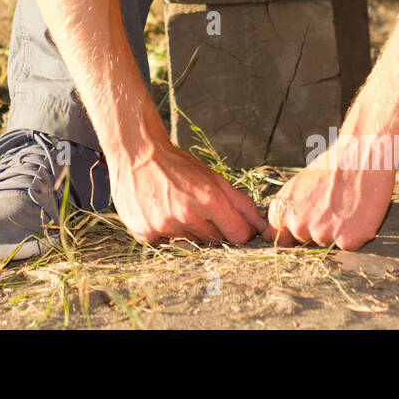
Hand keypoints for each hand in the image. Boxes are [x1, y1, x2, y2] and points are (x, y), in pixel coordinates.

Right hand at [110, 140, 271, 246]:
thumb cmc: (177, 165)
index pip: (239, 235)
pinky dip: (166, 233)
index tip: (233, 224)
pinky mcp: (145, 233)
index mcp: (209, 199)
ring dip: (188, 231)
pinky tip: (160, 213)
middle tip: (197, 208)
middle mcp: (187, 215)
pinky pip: (167, 244)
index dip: (239, 231)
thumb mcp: (213, 178)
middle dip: (212, 228)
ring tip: (175, 207)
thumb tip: (262, 227)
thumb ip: (241, 204)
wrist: (136, 153)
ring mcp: (165, 226)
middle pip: (215, 241)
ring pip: (190, 244)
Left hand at [268, 135, 395, 250]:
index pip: (279, 238)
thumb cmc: (330, 168)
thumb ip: (286, 210)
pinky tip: (357, 213)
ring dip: (337, 232)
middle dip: (317, 229)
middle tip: (331, 206)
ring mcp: (322, 235)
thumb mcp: (296, 186)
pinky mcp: (347, 241)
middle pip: (305, 242)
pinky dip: (356, 235)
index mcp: (281, 212)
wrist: (359, 158)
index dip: (293, 233)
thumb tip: (272, 234)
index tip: (305, 223)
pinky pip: (349, 246)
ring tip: (345, 206)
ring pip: (328, 243)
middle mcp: (298, 227)